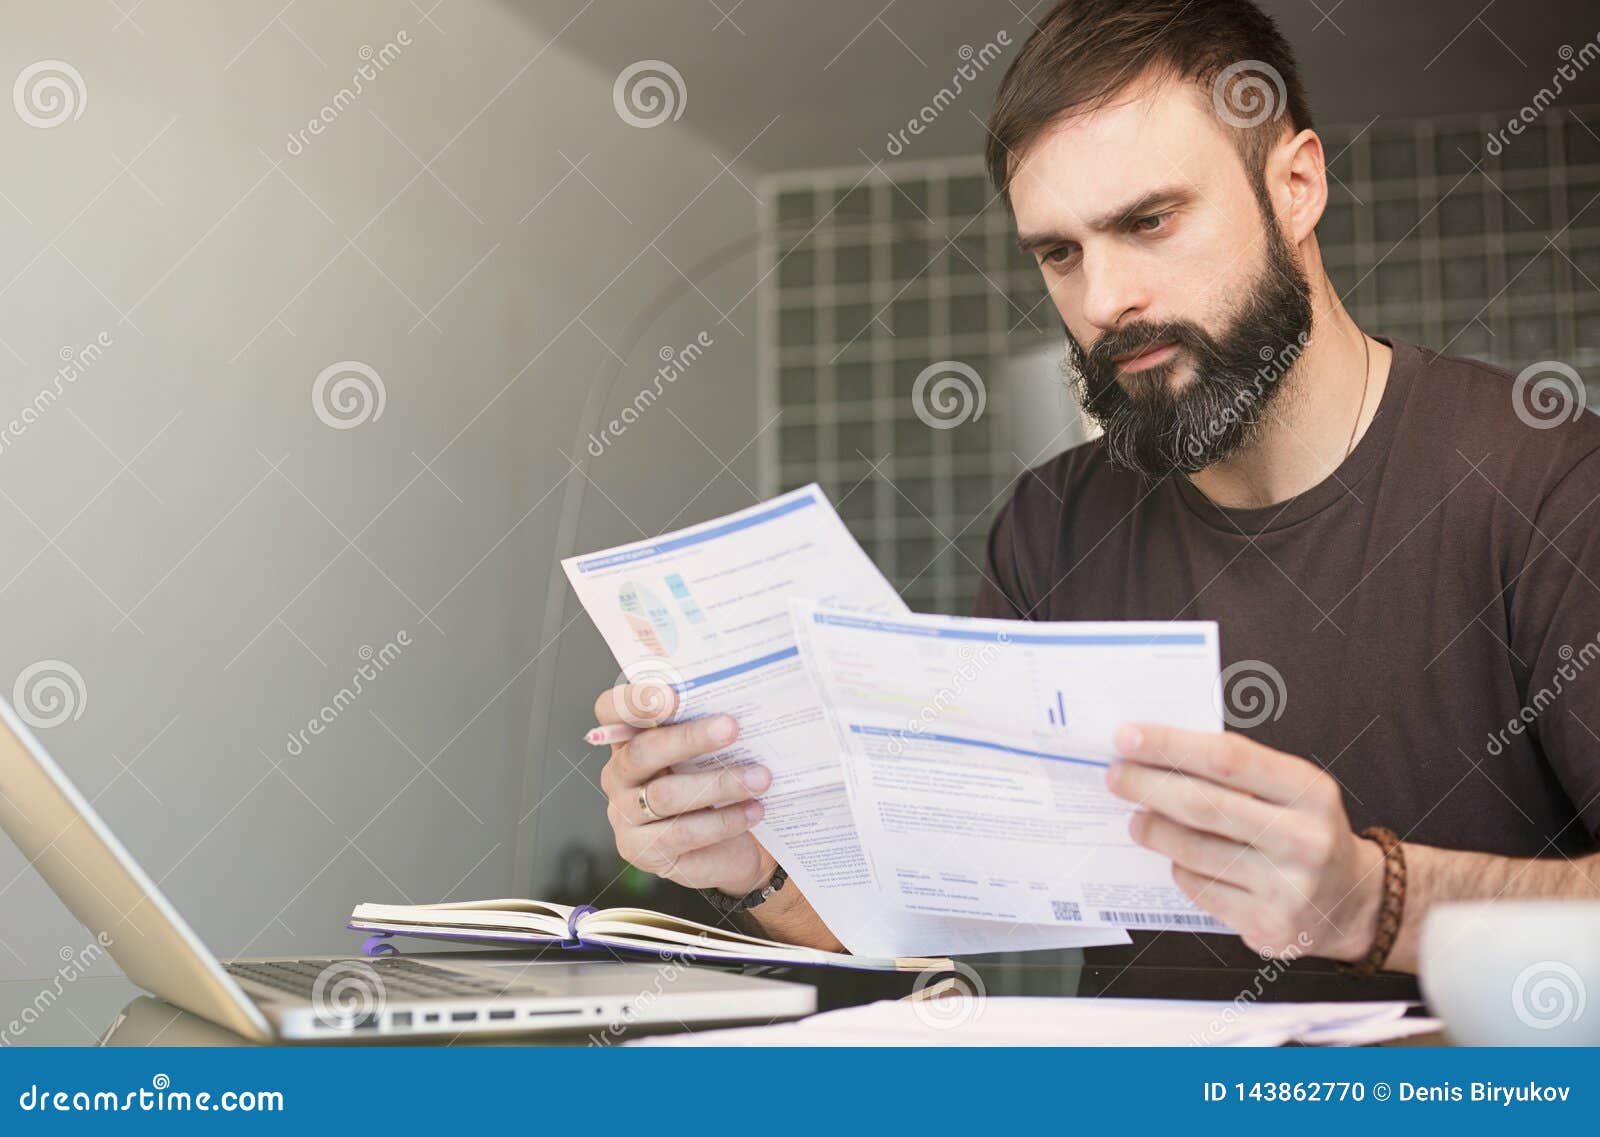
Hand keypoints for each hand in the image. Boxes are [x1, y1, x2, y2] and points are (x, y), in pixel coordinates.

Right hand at [594, 683, 774, 896]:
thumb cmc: (717, 788)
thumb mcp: (711, 753)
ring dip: (718, 784)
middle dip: (689, 738)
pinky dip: (723, 821)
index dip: (635, 701)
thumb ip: (707, 727)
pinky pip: (682, 833)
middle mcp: (619, 775)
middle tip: (731, 727)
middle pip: (641, 751)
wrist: (729, 849)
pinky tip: (753, 810)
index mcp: (629, 739)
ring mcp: (624, 815)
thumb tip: (736, 703)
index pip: (612, 709)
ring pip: (664, 795)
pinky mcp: (641, 850)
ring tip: (760, 778)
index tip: (672, 696)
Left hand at [1104, 723, 1385, 960]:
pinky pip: (1200, 888)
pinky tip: (1177, 858)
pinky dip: (1180, 868)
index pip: (1227, 759)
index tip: (1127, 737)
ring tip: (1138, 820)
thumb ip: (1236, 770)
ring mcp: (1287, 887)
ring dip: (1154, 831)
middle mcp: (1304, 838)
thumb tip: (1155, 753)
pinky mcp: (1267, 924)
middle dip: (1147, 786)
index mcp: (1309, 791)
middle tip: (1115, 776)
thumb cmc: (1304, 829)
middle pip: (1203, 805)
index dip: (1170, 746)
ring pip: (1194, 851)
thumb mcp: (1290, 788)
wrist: (1353, 902)